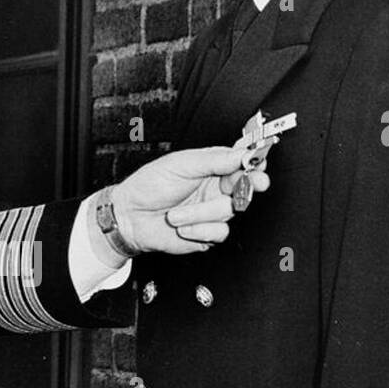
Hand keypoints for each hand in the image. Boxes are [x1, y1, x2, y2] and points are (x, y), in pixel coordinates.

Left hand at [110, 145, 270, 255]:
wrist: (130, 217)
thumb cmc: (149, 186)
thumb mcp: (181, 164)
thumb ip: (214, 159)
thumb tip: (242, 153)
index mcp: (212, 168)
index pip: (243, 164)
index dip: (254, 165)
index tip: (258, 166)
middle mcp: (216, 189)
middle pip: (245, 188)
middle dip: (244, 188)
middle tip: (242, 186)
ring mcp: (212, 212)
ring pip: (228, 211)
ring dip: (199, 213)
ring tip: (176, 212)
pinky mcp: (208, 234)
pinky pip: (219, 232)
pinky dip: (198, 230)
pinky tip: (182, 226)